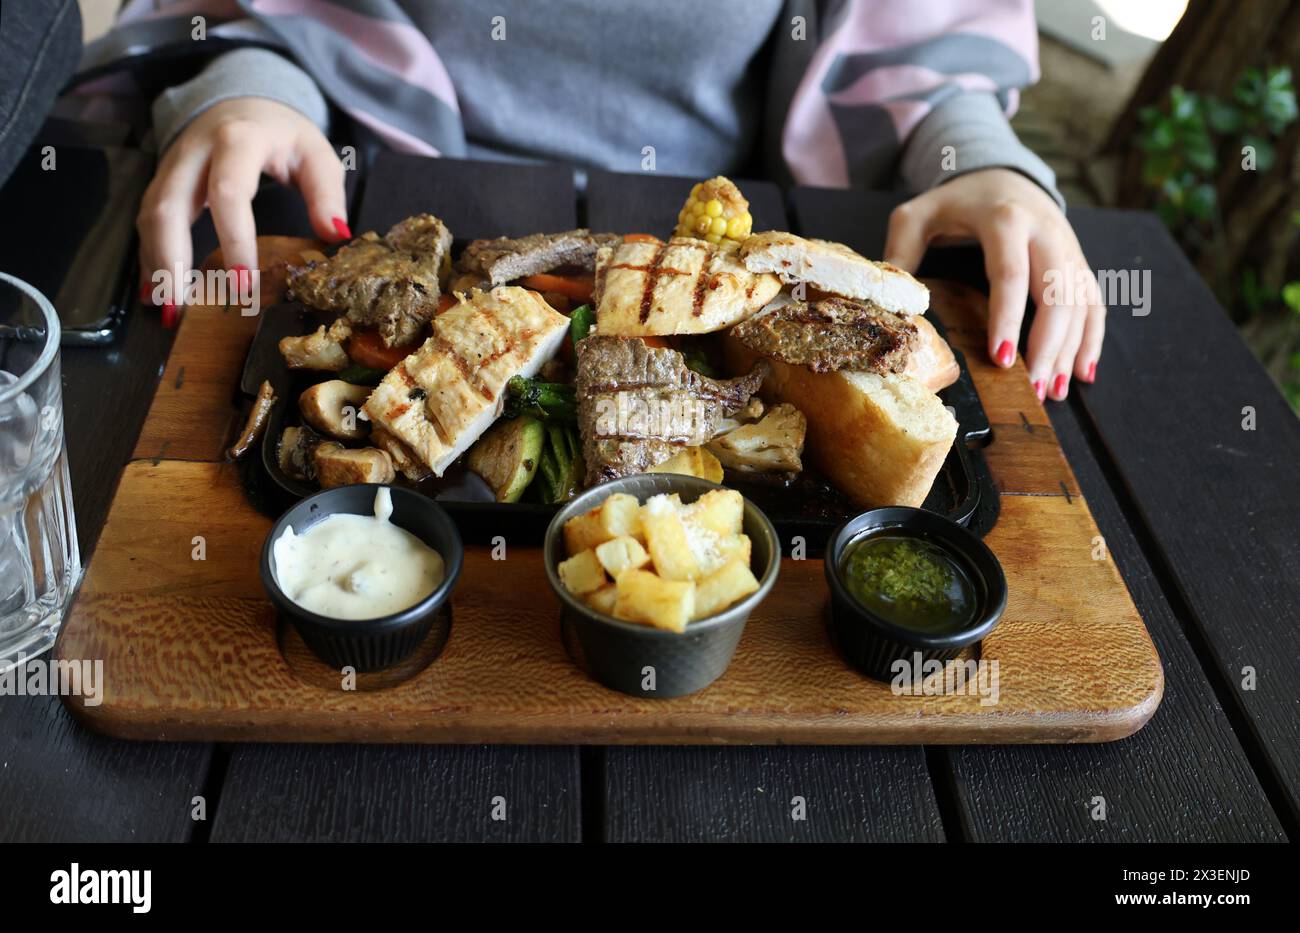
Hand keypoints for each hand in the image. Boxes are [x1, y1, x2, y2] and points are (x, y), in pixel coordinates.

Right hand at [136, 97, 347, 322]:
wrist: (241, 101)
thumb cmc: (282, 133)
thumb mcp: (315, 152)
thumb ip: (327, 192)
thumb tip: (336, 235)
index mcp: (238, 140)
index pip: (229, 192)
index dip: (233, 238)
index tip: (243, 284)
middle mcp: (195, 152)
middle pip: (169, 205)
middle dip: (172, 260)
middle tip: (182, 309)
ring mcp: (172, 165)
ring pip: (151, 215)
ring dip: (155, 264)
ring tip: (167, 311)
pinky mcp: (161, 181)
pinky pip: (147, 219)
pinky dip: (148, 257)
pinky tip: (153, 293)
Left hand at [884, 168, 1104, 400]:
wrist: (1002, 173)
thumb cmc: (956, 200)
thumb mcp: (917, 215)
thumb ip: (900, 252)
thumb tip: (889, 302)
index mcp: (1004, 220)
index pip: (1010, 274)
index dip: (1008, 318)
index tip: (1000, 357)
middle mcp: (1045, 233)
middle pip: (1057, 293)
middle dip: (1047, 345)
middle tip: (1032, 388)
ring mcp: (1068, 247)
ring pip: (1080, 302)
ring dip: (1070, 350)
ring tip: (1051, 392)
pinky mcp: (1079, 261)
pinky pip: (1094, 302)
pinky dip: (1092, 338)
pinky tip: (1081, 373)